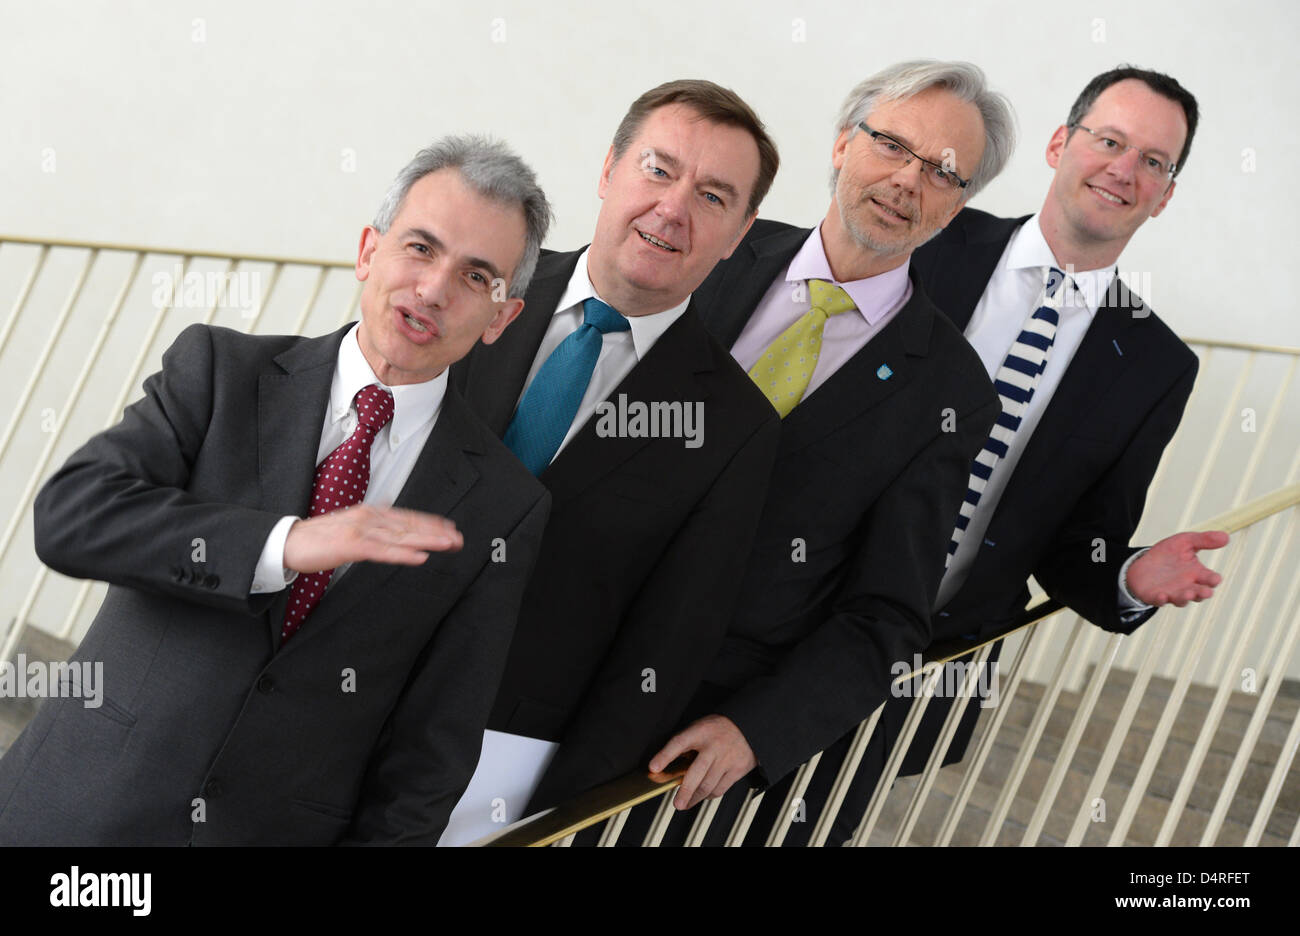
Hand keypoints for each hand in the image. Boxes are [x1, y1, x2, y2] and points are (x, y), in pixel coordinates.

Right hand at [283, 504, 462, 573]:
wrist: (288, 542)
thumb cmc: (318, 539)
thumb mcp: (351, 528)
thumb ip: (372, 527)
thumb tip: (391, 530)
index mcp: (370, 514)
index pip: (407, 518)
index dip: (430, 523)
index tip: (450, 528)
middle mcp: (369, 518)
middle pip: (409, 526)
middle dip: (436, 533)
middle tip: (458, 539)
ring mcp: (361, 530)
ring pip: (401, 537)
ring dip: (427, 541)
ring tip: (448, 545)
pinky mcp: (351, 545)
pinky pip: (383, 551)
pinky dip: (403, 555)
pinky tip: (420, 557)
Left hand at [649, 715, 757, 810]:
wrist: (748, 725)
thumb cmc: (718, 728)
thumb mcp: (700, 727)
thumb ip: (686, 743)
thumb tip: (670, 763)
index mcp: (700, 731)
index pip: (679, 743)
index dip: (665, 756)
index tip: (654, 768)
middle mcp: (714, 746)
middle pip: (696, 773)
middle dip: (685, 791)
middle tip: (677, 803)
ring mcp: (727, 758)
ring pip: (708, 785)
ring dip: (695, 798)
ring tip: (685, 803)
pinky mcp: (737, 769)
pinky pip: (720, 788)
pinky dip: (709, 795)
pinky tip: (703, 796)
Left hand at [1127, 530, 1229, 606]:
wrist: (1143, 564)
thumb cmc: (1168, 554)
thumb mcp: (1185, 542)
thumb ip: (1204, 540)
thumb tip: (1226, 537)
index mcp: (1196, 574)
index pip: (1209, 579)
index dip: (1213, 579)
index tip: (1215, 578)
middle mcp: (1187, 586)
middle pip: (1199, 593)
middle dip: (1203, 593)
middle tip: (1206, 592)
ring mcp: (1172, 593)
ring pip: (1182, 600)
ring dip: (1185, 598)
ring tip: (1189, 593)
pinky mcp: (1155, 596)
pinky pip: (1159, 601)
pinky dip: (1161, 600)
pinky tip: (1162, 596)